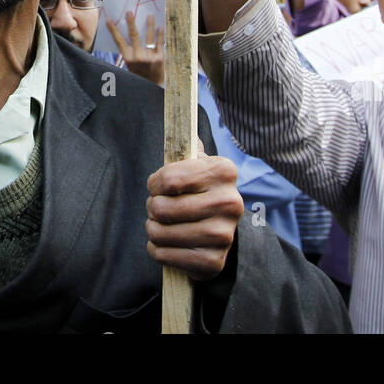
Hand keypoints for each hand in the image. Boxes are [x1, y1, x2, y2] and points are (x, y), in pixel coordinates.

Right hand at [106, 11, 163, 85]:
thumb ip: (130, 53)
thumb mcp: (130, 66)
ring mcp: (149, 57)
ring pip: (149, 37)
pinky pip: (160, 43)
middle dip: (131, 22)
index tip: (109, 20)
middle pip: (133, 35)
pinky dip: (160, 35)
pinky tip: (160, 27)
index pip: (119, 41)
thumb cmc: (139, 75)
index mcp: (128, 58)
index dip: (113, 30)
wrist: (151, 87)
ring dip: (149, 25)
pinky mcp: (160, 58)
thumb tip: (129, 34)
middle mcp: (137, 56)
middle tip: (129, 12)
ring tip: (149, 15)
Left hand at [145, 154, 242, 280]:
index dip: (154, 184)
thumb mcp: (195, 163)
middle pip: (163, 208)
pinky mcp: (213, 262)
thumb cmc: (198, 190)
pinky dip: (157, 250)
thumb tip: (178, 122)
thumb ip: (184, 145)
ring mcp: (224, 235)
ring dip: (153, 229)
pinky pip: (166, 255)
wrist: (220, 230)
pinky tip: (165, 244)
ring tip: (160, 225)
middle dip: (152, 208)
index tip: (157, 187)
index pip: (168, 179)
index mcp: (224, 171)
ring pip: (161, 233)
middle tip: (157, 208)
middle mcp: (231, 202)